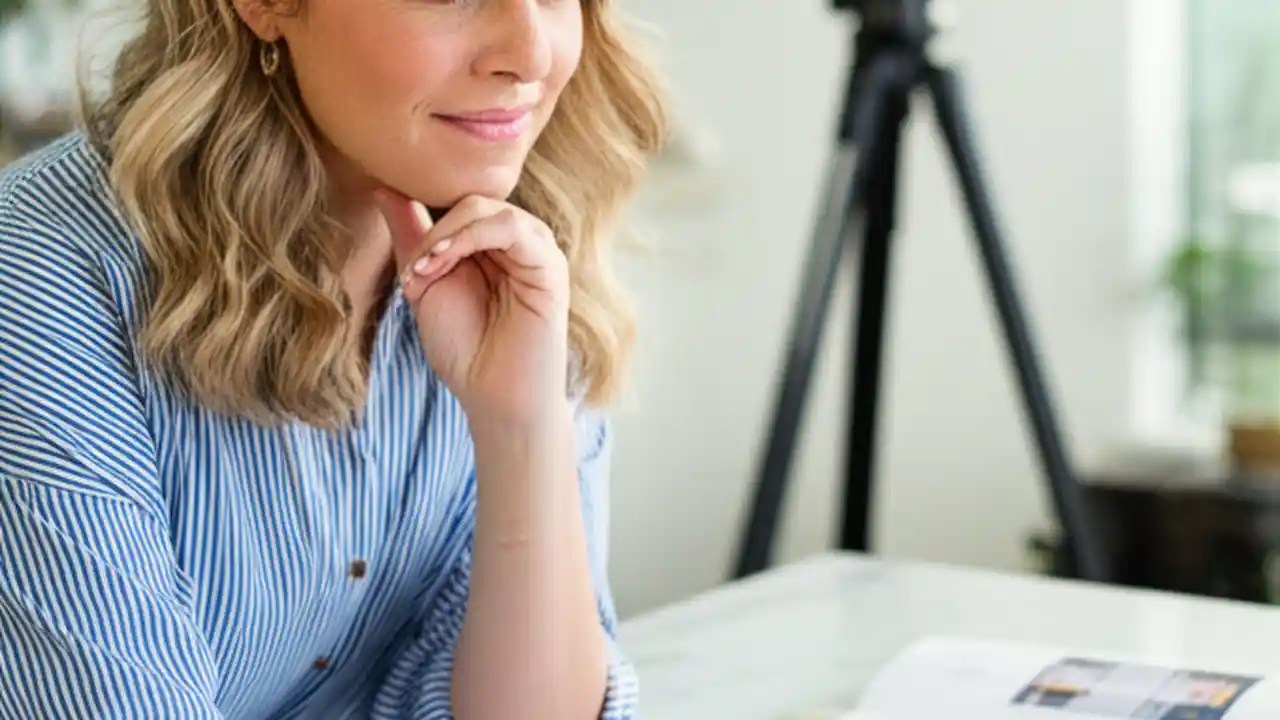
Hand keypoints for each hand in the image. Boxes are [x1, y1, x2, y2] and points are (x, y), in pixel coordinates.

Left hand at [373, 189, 570, 429]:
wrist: (493, 395)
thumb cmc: (464, 347)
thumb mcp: (426, 282)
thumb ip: (412, 235)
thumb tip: (385, 188)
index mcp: (493, 243)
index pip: (459, 204)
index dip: (427, 224)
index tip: (407, 270)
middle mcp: (518, 241)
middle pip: (472, 201)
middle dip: (433, 232)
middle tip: (415, 272)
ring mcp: (537, 250)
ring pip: (488, 208)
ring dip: (447, 235)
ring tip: (428, 270)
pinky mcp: (549, 266)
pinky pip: (511, 228)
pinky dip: (470, 237)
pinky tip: (445, 263)